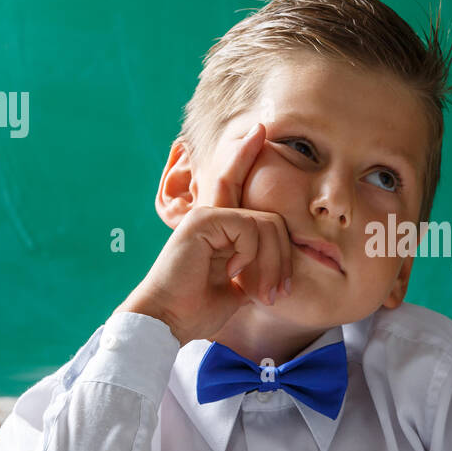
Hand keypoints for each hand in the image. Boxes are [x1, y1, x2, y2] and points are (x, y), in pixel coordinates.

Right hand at [115, 123, 294, 343]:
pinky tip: (232, 275)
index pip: (240, 186)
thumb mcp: (238, 287)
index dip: (247, 155)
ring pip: (266, 224)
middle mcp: (212, 215)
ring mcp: (207, 214)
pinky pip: (250, 228)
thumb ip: (257, 266)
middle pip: (272, 219)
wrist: (169, 321)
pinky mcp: (203, 219)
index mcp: (218, 228)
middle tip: (275, 293)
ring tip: (259, 293)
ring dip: (271, 264)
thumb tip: (283, 261)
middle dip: (281, 260)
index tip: (260, 129)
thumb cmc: (197, 310)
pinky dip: (251, 257)